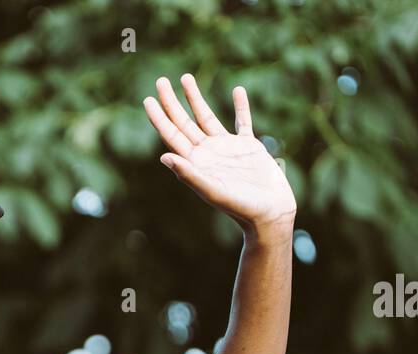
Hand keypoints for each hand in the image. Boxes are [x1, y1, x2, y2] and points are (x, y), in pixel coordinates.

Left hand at [144, 75, 296, 239]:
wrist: (269, 212)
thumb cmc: (239, 206)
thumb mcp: (212, 190)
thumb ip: (188, 174)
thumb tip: (164, 156)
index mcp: (196, 163)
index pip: (172, 136)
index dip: (159, 118)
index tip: (148, 99)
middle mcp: (208, 153)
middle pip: (184, 122)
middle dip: (172, 102)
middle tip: (160, 80)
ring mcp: (227, 148)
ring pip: (207, 117)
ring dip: (196, 98)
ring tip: (186, 77)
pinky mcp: (248, 146)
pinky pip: (242, 121)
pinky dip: (240, 106)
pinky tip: (237, 90)